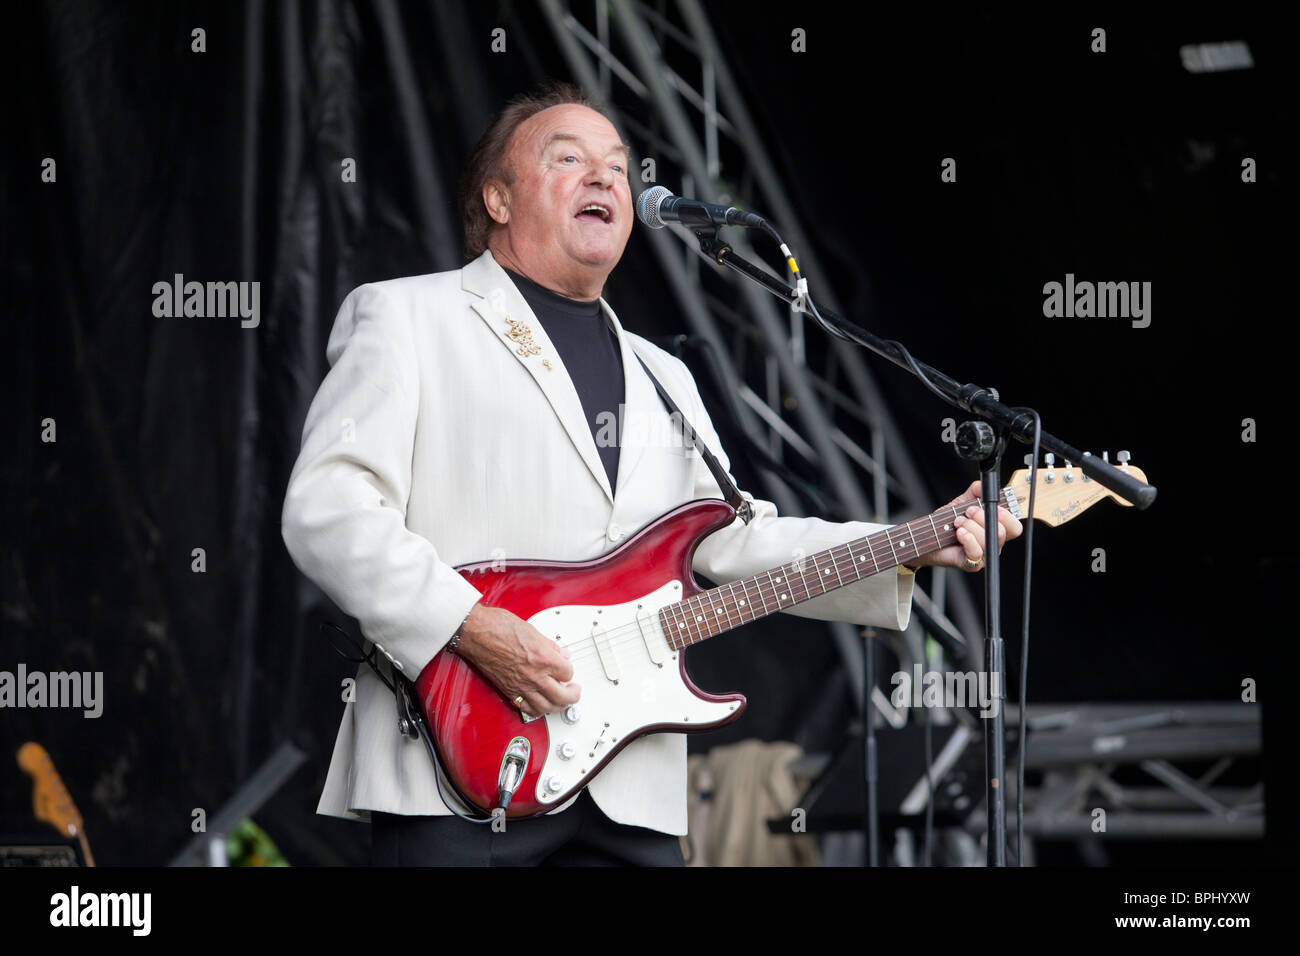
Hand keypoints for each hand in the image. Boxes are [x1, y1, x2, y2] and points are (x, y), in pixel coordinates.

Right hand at [453, 603, 580, 714]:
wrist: (477, 633)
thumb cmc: (499, 627)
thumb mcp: (533, 631)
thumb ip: (550, 646)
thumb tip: (561, 653)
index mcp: (544, 658)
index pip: (568, 672)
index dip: (569, 670)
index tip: (566, 667)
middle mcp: (535, 675)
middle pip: (563, 696)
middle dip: (572, 695)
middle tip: (574, 691)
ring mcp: (521, 686)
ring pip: (547, 707)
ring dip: (557, 706)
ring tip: (561, 701)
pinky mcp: (509, 691)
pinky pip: (527, 708)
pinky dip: (537, 710)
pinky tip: (541, 706)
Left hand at [911, 479, 1022, 571]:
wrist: (928, 538)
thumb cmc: (947, 524)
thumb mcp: (962, 502)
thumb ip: (975, 491)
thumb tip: (984, 486)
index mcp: (995, 529)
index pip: (1014, 527)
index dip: (1007, 516)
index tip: (992, 506)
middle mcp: (992, 543)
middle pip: (1001, 532)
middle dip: (982, 517)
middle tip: (968, 511)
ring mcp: (983, 555)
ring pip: (988, 540)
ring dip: (971, 526)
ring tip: (957, 522)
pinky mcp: (972, 564)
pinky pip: (977, 552)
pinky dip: (968, 539)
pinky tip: (959, 533)